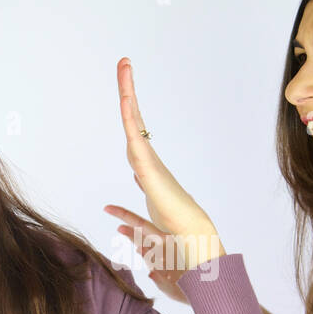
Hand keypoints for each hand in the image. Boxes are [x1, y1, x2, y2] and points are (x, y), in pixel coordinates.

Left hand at [103, 58, 224, 289]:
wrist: (195, 250)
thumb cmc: (178, 243)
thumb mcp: (147, 231)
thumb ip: (133, 222)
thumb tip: (117, 212)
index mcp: (149, 174)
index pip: (135, 139)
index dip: (131, 117)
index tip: (127, 95)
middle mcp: (150, 164)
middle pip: (134, 122)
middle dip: (128, 93)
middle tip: (124, 64)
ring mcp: (150, 164)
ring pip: (134, 123)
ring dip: (128, 93)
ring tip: (124, 66)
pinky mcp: (149, 169)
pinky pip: (136, 137)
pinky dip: (130, 116)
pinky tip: (126, 96)